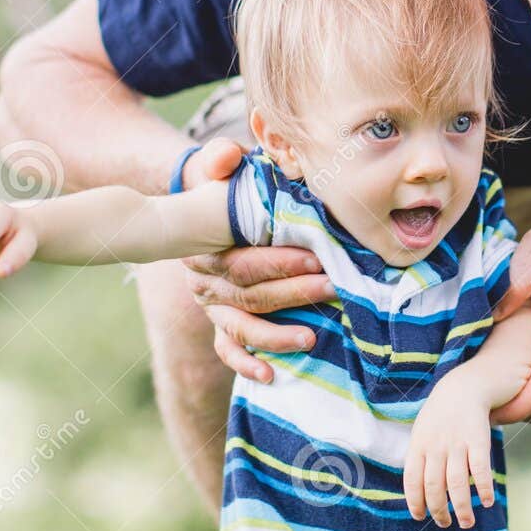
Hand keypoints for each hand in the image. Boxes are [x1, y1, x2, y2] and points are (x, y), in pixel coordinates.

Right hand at [177, 137, 334, 381]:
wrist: (198, 213)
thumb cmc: (218, 190)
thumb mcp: (214, 169)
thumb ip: (219, 159)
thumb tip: (229, 155)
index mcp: (205, 246)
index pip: (242, 260)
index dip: (278, 261)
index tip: (315, 257)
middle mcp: (204, 280)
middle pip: (248, 295)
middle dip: (292, 293)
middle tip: (332, 288)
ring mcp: (212, 306)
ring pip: (240, 327)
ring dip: (275, 336)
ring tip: (312, 339)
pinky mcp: (220, 323)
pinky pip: (226, 351)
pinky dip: (245, 364)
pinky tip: (271, 376)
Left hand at [403, 371, 495, 529]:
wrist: (463, 387)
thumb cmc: (440, 416)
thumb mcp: (421, 432)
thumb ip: (419, 459)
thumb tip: (418, 493)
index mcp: (418, 445)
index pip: (412, 481)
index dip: (415, 502)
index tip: (420, 516)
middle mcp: (436, 446)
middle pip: (434, 487)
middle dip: (439, 511)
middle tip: (445, 523)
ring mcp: (457, 443)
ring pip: (456, 483)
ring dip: (461, 507)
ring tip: (466, 522)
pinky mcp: (478, 440)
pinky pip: (480, 469)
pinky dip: (483, 488)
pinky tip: (486, 502)